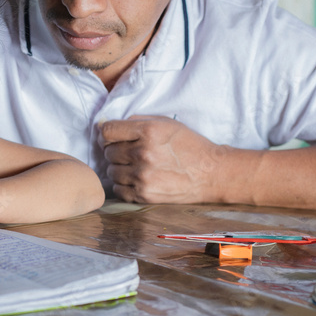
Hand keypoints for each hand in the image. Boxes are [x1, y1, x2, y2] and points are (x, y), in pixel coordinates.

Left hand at [98, 115, 229, 203]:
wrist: (211, 173)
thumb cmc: (189, 145)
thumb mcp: (166, 123)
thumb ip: (135, 121)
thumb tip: (104, 124)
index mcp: (148, 131)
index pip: (107, 131)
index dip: (107, 133)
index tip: (113, 137)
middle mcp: (143, 153)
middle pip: (107, 151)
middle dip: (115, 151)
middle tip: (131, 153)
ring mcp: (143, 176)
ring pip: (111, 171)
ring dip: (119, 168)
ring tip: (136, 166)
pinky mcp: (144, 194)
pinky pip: (118, 189)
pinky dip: (124, 185)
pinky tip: (137, 179)